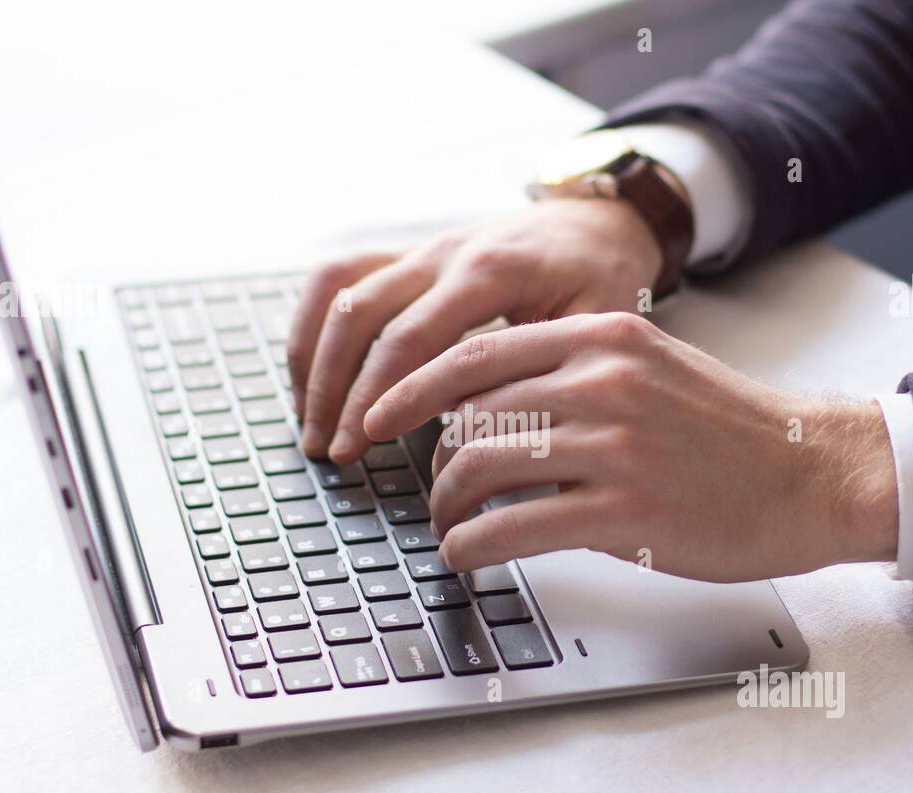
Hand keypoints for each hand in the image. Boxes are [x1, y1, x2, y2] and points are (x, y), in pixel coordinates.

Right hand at [288, 197, 662, 462]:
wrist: (601, 220)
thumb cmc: (602, 278)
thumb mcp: (592, 328)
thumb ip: (542, 375)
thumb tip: (495, 445)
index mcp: (492, 270)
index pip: (412, 338)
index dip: (379, 394)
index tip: (360, 443)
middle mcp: (445, 252)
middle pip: (360, 315)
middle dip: (336, 389)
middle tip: (331, 451)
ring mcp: (421, 248)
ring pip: (337, 291)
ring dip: (313, 359)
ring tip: (311, 423)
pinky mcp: (408, 254)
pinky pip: (339, 277)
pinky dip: (312, 324)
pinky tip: (310, 376)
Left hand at [363, 312, 897, 581]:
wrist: (813, 475)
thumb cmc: (732, 432)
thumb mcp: (654, 367)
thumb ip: (578, 371)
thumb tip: (493, 405)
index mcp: (605, 337)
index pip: (477, 354)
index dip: (413, 388)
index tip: (381, 415)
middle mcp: (603, 382)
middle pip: (471, 416)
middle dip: (434, 461)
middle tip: (430, 491)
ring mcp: (613, 447)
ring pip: (481, 468)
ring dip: (448, 507)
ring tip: (448, 527)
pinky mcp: (624, 513)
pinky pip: (512, 528)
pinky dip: (472, 545)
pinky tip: (467, 554)